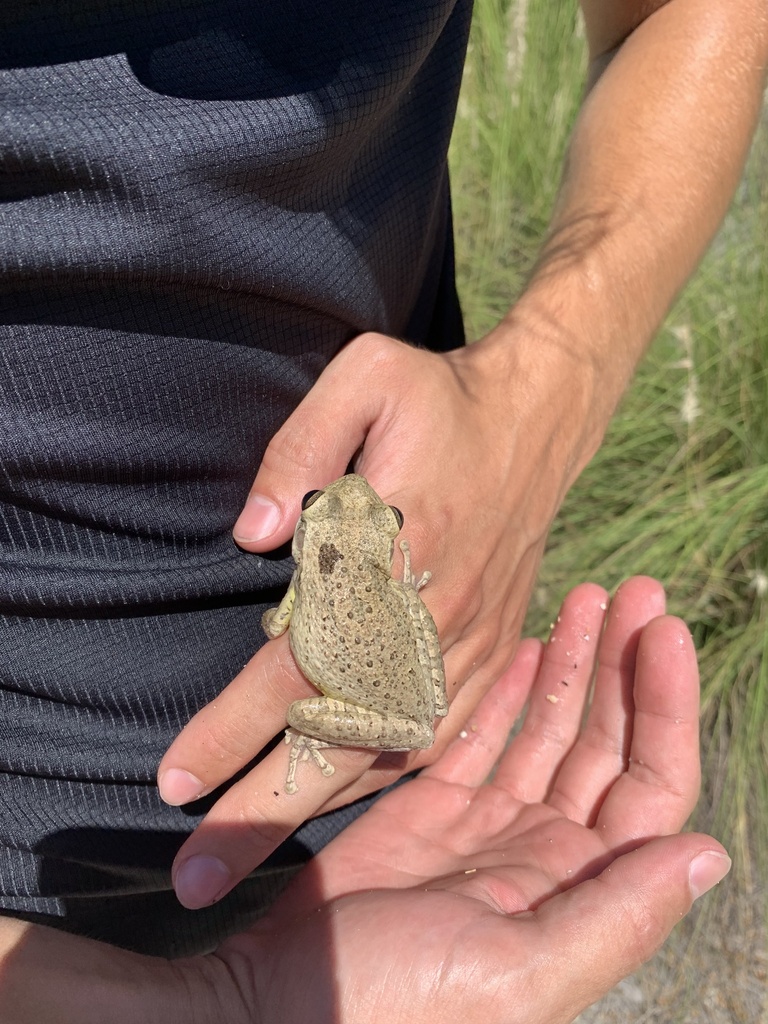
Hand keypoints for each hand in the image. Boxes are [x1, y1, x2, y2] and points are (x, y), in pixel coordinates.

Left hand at [158, 325, 613, 906]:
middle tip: (197, 878)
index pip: (306, 660)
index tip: (174, 780)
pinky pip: (437, 730)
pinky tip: (342, 799)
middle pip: (345, 732)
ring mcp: (469, 637)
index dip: (236, 726)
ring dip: (322, 807)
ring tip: (253, 853)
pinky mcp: (487, 644)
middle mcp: (438, 613)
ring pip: (392, 746)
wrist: (534, 419)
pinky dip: (385, 774)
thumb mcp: (366, 376)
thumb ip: (301, 449)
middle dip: (266, 808)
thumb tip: (252, 537)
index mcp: (402, 551)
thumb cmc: (438, 398)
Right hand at [213, 576, 729, 1023]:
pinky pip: (486, 736)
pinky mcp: (434, 807)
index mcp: (583, 890)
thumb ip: (619, 915)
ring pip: (550, 730)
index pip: (652, 782)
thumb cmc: (402, 1007)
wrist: (284, 1004)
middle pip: (607, 743)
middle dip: (624, 666)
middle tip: (634, 591)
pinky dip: (510, 691)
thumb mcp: (523, 973)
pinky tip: (530, 645)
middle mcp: (549, 853)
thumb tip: (711, 853)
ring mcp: (492, 826)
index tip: (666, 630)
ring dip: (574, 666)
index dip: (665, 704)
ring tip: (589, 599)